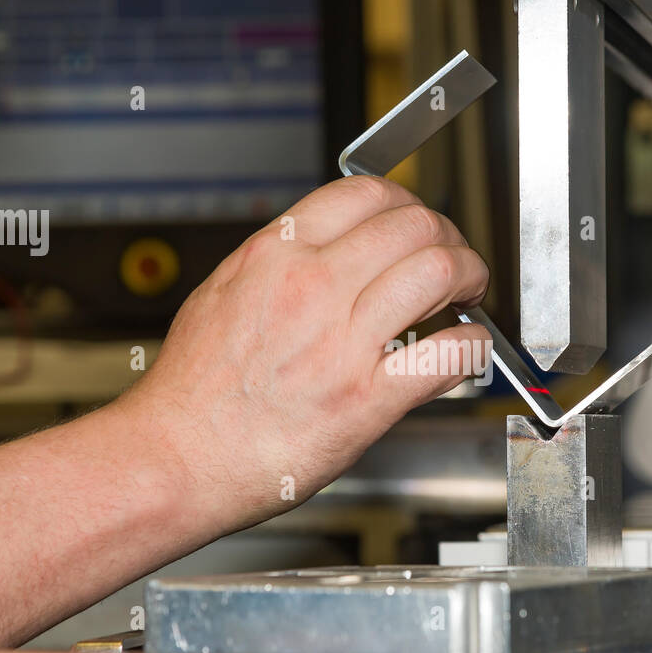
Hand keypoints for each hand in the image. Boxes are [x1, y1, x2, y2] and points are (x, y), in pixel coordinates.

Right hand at [119, 176, 490, 537]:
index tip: (417, 226)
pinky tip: (466, 350)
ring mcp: (342, 344)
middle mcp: (312, 288)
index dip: (408, 204)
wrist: (178, 458)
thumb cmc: (194, 391)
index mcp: (275, 255)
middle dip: (451, 237)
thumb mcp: (222, 294)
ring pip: (439, 273)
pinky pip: (448, 354)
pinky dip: (473, 346)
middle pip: (415, 225)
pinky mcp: (366, 401)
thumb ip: (277, 262)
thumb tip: (323, 246)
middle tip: (455, 262)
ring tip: (469, 295)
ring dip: (470, 277)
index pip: (366, 194)